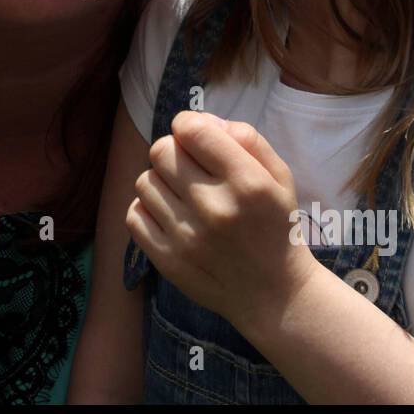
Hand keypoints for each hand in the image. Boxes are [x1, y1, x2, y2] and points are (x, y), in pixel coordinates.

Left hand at [125, 111, 316, 329]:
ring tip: (183, 196)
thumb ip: (245, 138)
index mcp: (247, 182)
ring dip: (161, 182)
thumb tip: (201, 121)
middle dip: (173, 152)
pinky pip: (134, 215)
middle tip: (189, 168)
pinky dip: (148, 210)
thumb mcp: (279, 175)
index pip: (192, 130)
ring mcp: (187, 236)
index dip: (188, 125)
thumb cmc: (276, 226)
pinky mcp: (167, 260)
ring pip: (144, 181)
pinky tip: (171, 216)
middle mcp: (215, 207)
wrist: (274, 293)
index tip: (195, 137)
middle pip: (161, 151)